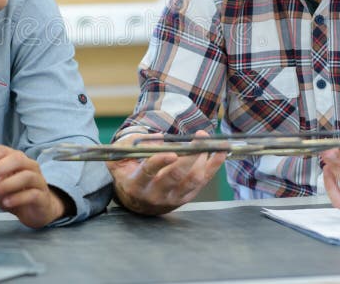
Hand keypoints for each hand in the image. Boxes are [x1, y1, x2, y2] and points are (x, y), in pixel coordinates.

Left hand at [0, 145, 68, 227]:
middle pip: (16, 159)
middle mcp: (28, 165)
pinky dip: (18, 197)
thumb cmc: (14, 192)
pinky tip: (7, 203)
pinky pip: (31, 193)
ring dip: (6, 184)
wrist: (36, 208)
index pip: (1, 150)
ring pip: (25, 175)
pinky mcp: (41, 195)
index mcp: (14, 158)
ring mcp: (37, 179)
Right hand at [107, 130, 226, 214]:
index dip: (160, 162)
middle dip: (190, 156)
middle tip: (199, 138)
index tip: (172, 152)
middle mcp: (156, 194)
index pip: (149, 172)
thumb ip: (131, 145)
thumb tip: (159, 138)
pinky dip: (213, 166)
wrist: (136, 203)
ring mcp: (173, 198)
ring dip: (203, 159)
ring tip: (206, 141)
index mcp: (137, 184)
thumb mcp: (119, 160)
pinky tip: (220, 152)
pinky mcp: (186, 198)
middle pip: (176, 176)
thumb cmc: (128, 175)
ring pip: (193, 179)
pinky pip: (203, 181)